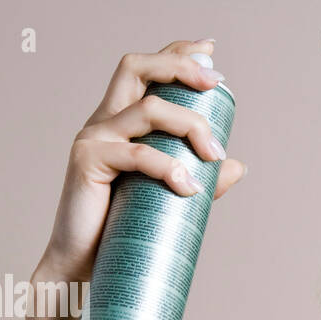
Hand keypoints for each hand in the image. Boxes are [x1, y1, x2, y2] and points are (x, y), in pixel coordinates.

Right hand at [39, 39, 247, 280]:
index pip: (146, 72)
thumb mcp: (169, 197)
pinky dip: (170, 168)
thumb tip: (238, 165)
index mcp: (122, 122)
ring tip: (214, 156)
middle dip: (181, 67)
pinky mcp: (88, 161)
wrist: (82, 266)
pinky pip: (138, 154)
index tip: (210, 52)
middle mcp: (105, 122)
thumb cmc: (121, 230)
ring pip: (148, 109)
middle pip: (137, 67)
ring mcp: (94, 138)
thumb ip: (200, 176)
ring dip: (191, 126)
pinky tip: (190, 187)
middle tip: (216, 83)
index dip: (176, 53)